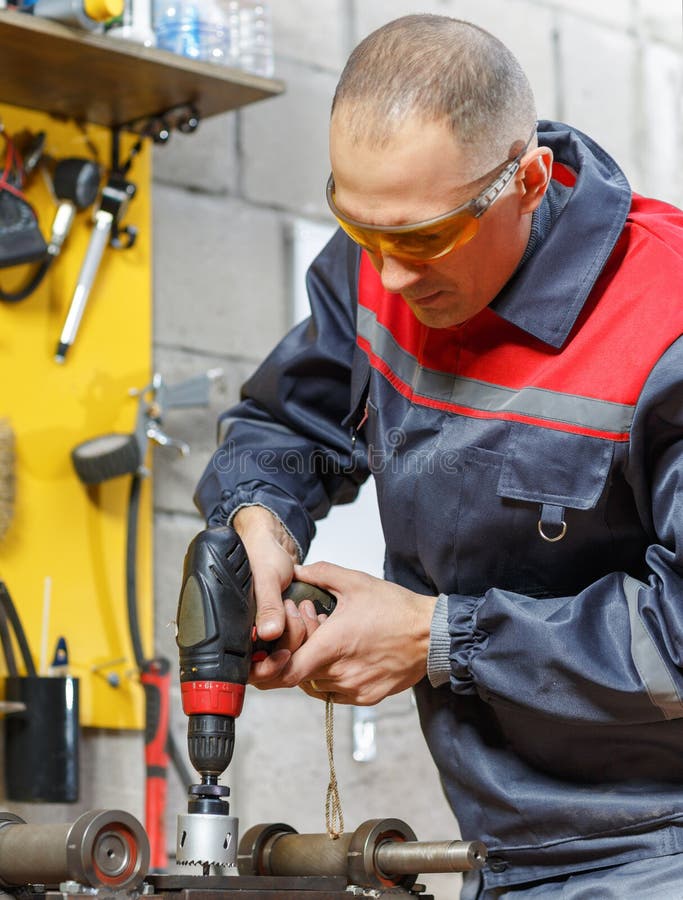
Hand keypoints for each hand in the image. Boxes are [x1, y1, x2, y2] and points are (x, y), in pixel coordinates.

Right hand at [232, 506, 305, 681]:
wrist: (273, 539)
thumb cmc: (260, 552)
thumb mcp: (266, 577)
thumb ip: (267, 605)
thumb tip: (269, 632)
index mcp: (235, 626)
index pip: (246, 666)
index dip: (266, 667)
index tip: (284, 655)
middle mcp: (248, 633)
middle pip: (269, 664)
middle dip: (288, 646)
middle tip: (294, 617)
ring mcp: (265, 631)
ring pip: (284, 655)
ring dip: (299, 638)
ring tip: (302, 610)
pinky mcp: (280, 625)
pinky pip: (293, 642)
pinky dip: (304, 633)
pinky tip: (311, 618)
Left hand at [256, 560, 436, 705]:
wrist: (432, 634)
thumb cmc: (397, 610)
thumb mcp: (356, 583)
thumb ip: (322, 574)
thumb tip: (298, 571)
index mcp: (333, 645)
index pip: (286, 671)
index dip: (269, 668)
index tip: (268, 655)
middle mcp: (341, 672)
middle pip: (299, 675)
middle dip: (298, 653)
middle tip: (312, 630)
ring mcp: (354, 688)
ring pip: (316, 684)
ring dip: (315, 666)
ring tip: (332, 641)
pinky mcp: (367, 697)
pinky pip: (335, 693)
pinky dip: (331, 678)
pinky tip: (344, 656)